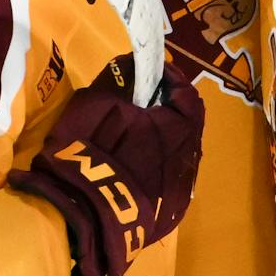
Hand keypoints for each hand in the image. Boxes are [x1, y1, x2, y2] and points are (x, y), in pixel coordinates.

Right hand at [11, 65, 204, 275]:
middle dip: (168, 111)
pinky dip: (155, 171)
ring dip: (162, 143)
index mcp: (181, 127)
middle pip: (187, 126)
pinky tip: (132, 171)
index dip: (169, 79)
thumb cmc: (93, 149)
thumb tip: (131, 61)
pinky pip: (168, 183)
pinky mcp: (169, 214)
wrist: (84, 213)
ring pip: (179, 157)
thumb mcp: (97, 100)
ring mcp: (182, 191)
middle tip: (141, 105)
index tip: (150, 74)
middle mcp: (190, 159)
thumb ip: (119, 76)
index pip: (187, 93)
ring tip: (134, 139)